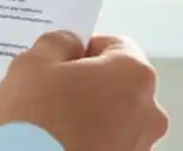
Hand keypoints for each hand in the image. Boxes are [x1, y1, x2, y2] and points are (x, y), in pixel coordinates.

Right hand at [0, 31, 168, 150]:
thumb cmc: (37, 121)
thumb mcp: (33, 63)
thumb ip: (58, 42)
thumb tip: (69, 44)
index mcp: (133, 74)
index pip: (114, 44)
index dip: (83, 48)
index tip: (61, 61)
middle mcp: (149, 110)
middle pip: (117, 81)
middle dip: (88, 82)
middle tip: (51, 92)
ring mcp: (141, 144)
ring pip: (114, 115)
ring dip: (90, 113)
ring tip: (53, 123)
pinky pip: (110, 141)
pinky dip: (91, 138)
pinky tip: (60, 142)